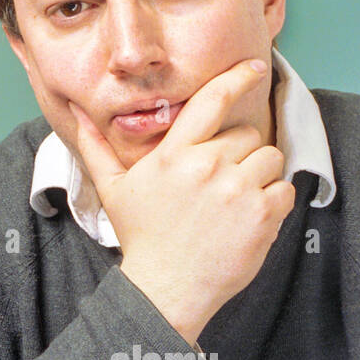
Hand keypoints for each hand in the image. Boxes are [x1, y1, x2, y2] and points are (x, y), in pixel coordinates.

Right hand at [66, 58, 296, 346]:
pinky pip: (284, 189)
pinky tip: (250, 220)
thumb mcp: (113, 191)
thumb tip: (75, 112)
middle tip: (222, 187)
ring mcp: (237, 189)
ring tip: (236, 204)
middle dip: (241, 155)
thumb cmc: (143, 240)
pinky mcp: (261, 214)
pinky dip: (275, 203)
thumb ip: (96, 147)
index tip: (254, 68)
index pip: (212, 100)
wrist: (165, 291)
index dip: (237, 78)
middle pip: (247, 134)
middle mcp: (207, 165)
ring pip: (270, 158)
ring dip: (260, 177)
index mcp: (174, 153)